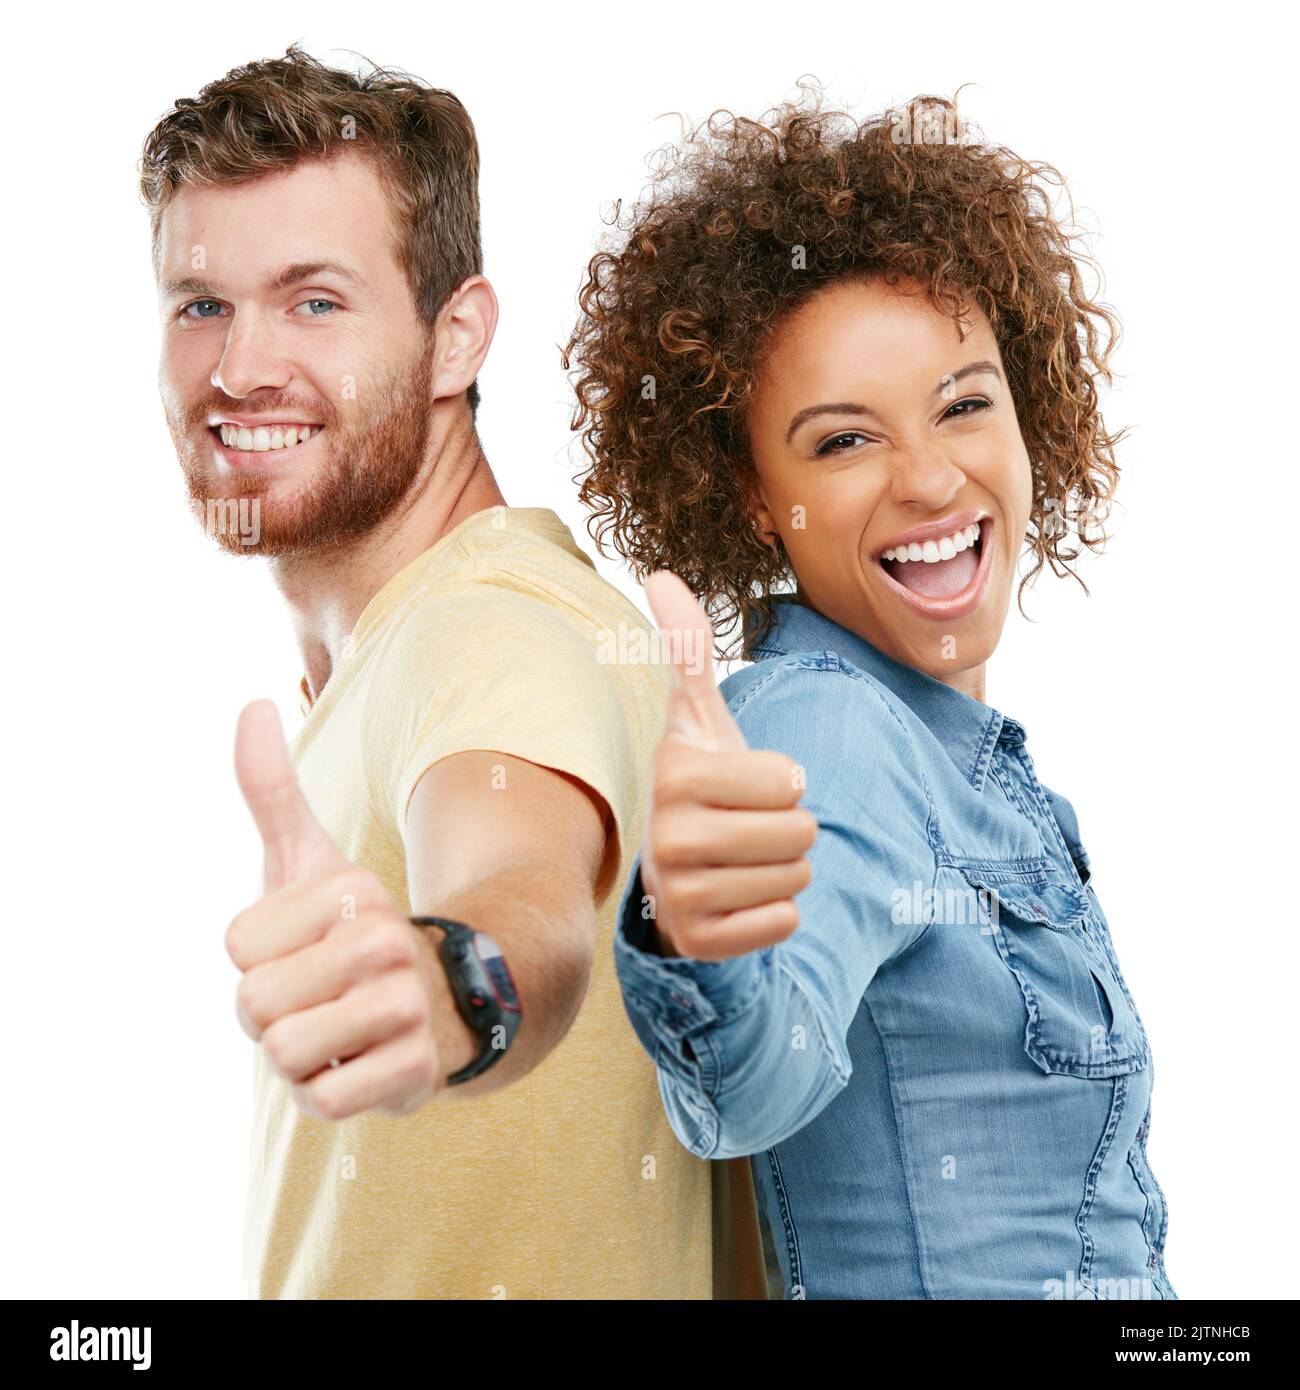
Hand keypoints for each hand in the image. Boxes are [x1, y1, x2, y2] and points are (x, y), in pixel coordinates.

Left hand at [226, 699, 457, 1119]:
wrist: (446, 1002)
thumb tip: (251, 703)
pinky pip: (322, 1100)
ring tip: (341, 1032)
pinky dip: (329, 1094)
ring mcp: (405, 1008)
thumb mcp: (310, 862)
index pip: (238, 946)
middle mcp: (385, 942)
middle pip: (253, 1006)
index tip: (305, 950)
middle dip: (272, 1015)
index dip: (258, 959)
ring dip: (299, 1057)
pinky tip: (363, 1065)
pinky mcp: (416, 1073)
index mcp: (353, 890)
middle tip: (321, 1000)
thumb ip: (272, 790)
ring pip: (283, 1054)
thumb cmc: (353, 933)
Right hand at [639, 572, 815, 960]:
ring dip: (783, 872)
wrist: (673, 874)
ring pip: (796, 881)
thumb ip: (687, 650)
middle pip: (800, 833)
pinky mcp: (699, 942)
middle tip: (748, 830)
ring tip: (742, 863)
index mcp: (677, 775)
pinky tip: (739, 901)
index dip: (784, 783)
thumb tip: (660, 573)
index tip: (745, 786)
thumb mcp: (697, 721)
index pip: (791, 780)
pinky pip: (782, 925)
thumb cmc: (701, 787)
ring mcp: (680, 895)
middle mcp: (669, 838)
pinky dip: (774, 916)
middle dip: (790, 831)